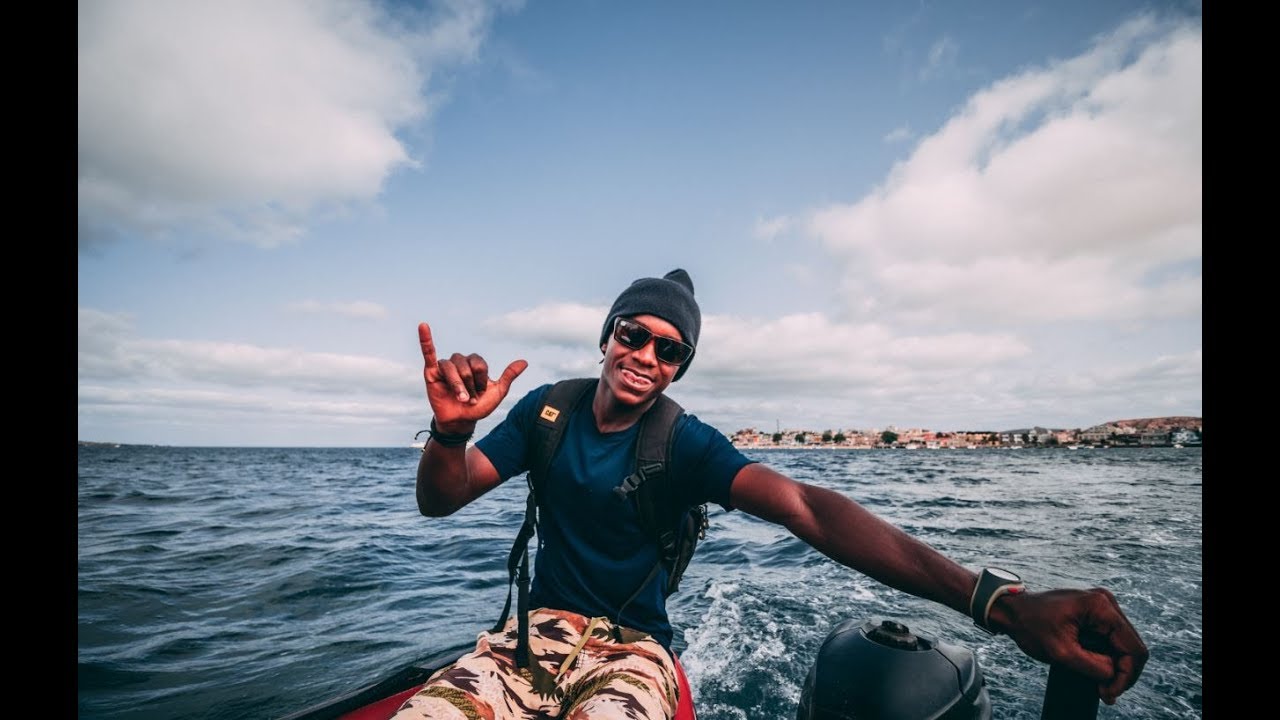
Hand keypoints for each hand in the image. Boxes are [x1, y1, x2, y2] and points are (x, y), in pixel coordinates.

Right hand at [419, 322, 526, 430]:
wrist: (461, 422)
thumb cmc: (478, 408)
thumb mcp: (497, 393)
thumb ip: (508, 376)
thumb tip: (525, 361)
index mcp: (475, 364)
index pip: (479, 363)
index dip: (481, 380)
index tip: (480, 393)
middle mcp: (460, 362)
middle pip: (465, 365)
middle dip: (469, 384)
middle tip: (469, 398)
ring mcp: (445, 367)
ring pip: (451, 367)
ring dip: (457, 384)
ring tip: (461, 398)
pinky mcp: (431, 373)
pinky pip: (428, 353)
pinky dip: (425, 339)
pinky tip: (423, 326)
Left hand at [998, 587, 1148, 704]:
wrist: (1012, 610)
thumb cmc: (1030, 626)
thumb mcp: (1060, 652)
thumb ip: (1092, 666)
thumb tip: (1115, 676)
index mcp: (1100, 607)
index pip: (1132, 648)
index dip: (1126, 676)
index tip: (1108, 694)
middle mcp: (1106, 602)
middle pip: (1132, 646)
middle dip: (1123, 673)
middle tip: (1106, 693)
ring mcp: (1102, 606)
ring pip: (1124, 644)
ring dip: (1116, 667)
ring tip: (1101, 686)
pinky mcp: (1096, 613)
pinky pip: (1112, 639)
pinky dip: (1108, 657)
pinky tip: (1098, 671)